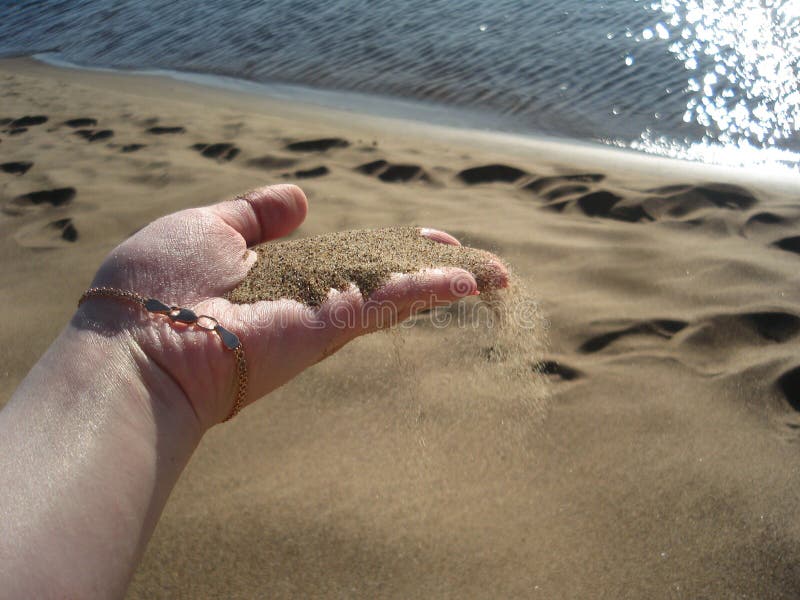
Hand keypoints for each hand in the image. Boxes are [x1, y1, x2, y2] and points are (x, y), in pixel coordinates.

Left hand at [78, 184, 506, 428]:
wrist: (138, 343)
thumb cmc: (155, 285)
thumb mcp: (207, 228)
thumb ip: (254, 214)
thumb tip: (300, 198)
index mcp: (280, 271)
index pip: (346, 254)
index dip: (384, 245)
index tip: (420, 238)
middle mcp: (311, 294)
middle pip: (385, 273)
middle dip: (432, 265)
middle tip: (476, 260)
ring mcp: (325, 310)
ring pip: (401, 288)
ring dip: (451, 278)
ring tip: (498, 273)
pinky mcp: (332, 322)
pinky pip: (393, 300)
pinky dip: (434, 288)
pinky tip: (475, 280)